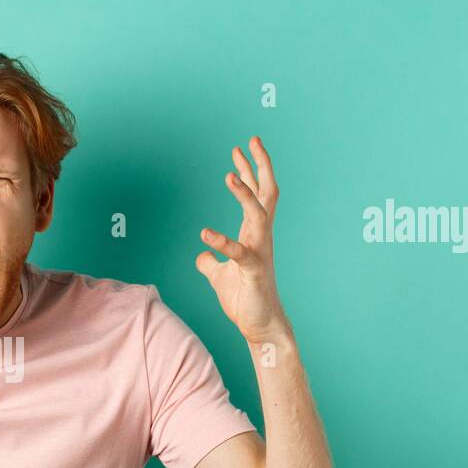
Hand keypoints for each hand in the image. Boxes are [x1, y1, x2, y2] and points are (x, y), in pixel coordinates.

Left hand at [196, 136, 290, 344]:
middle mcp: (262, 238)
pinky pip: (239, 251)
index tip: (240, 149)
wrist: (259, 326)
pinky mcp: (254, 270)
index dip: (249, 171)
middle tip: (251, 141)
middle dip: (260, 166)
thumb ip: (211, 262)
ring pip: (259, 214)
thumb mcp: (220, 276)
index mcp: (255, 235)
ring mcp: (260, 252)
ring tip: (229, 175)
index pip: (256, 195)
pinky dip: (222, 241)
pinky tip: (204, 234)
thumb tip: (201, 256)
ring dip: (244, 194)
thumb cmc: (245, 299)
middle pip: (267, 193)